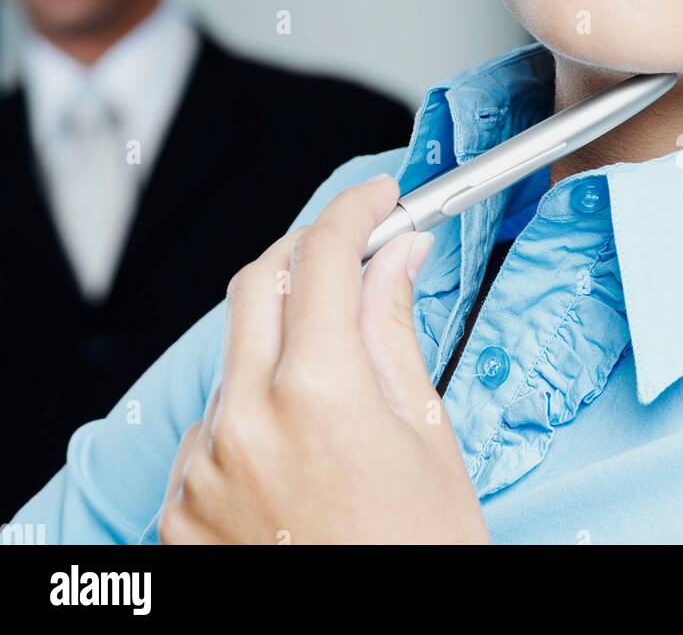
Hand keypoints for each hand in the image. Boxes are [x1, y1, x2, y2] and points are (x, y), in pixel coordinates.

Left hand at [158, 173, 490, 544]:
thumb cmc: (422, 560)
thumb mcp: (428, 438)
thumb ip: (395, 328)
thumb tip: (396, 251)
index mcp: (317, 394)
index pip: (323, 254)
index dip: (353, 208)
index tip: (378, 198)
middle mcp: (243, 420)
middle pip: (261, 281)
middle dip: (308, 254)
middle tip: (354, 256)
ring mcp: (203, 466)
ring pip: (234, 353)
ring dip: (281, 338)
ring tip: (338, 380)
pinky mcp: (180, 508)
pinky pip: (212, 421)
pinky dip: (250, 406)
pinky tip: (297, 442)